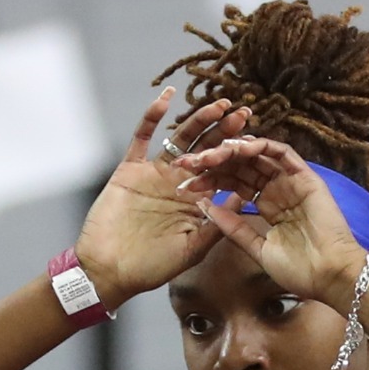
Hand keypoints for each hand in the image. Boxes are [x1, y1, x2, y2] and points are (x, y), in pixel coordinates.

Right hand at [74, 90, 253, 306]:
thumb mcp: (192, 249)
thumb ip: (217, 224)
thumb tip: (244, 198)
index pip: (222, 172)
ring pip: (181, 139)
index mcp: (195, 200)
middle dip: (225, 132)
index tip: (258, 141)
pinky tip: (166, 99)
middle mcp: (178, 183)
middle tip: (244, 113)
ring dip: (199, 120)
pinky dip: (152, 118)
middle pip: (206, 149)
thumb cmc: (151, 267)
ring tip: (219, 105)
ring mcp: (154, 173)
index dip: (238, 157)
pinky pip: (142, 138)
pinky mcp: (130, 169)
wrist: (110, 270)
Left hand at [178, 138, 367, 311]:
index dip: (210, 181)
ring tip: (209, 153)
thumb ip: (233, 228)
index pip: (234, 185)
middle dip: (214, 163)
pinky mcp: (306, 176)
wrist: (328, 275)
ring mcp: (292, 181)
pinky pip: (282, 153)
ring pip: (258, 156)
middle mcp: (277, 189)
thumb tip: (205, 208)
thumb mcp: (256, 248)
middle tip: (188, 163)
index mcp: (267, 206)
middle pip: (242, 168)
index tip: (185, 183)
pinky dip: (261, 146)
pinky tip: (239, 146)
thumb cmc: (297, 270)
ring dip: (233, 151)